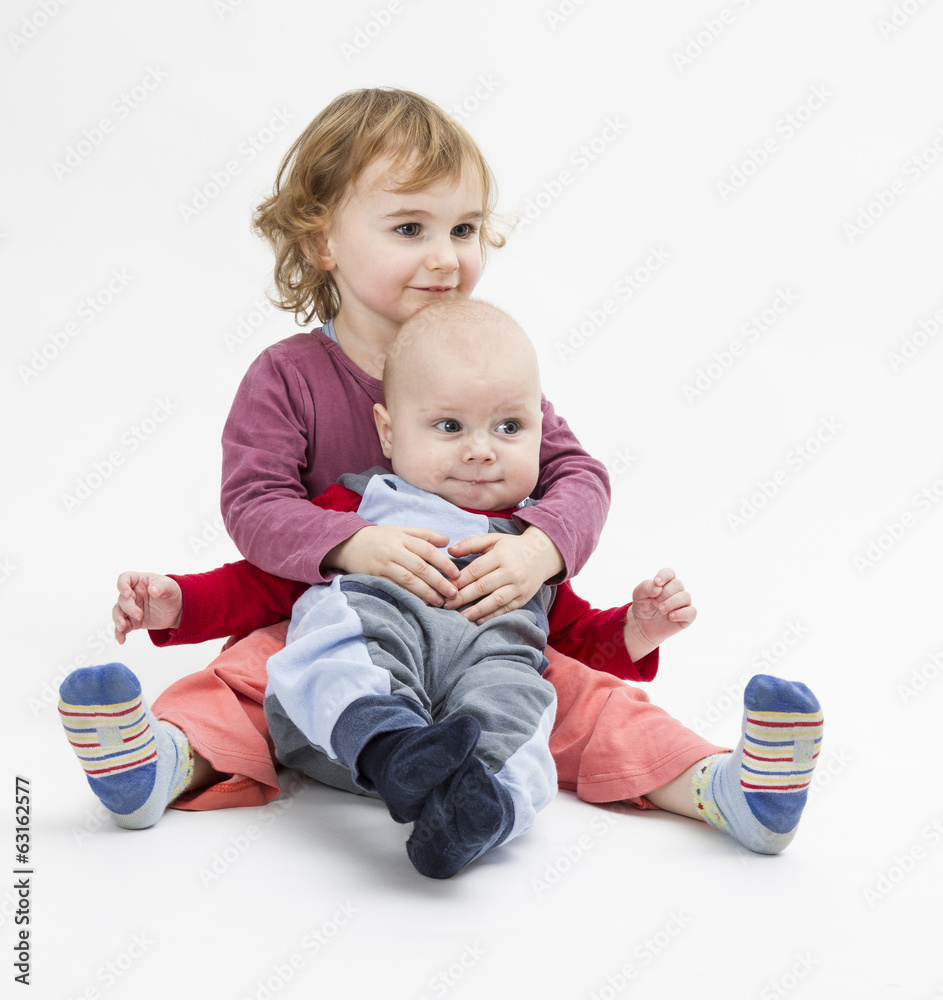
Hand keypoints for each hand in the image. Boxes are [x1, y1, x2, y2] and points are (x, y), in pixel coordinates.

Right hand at [113, 571, 182, 643]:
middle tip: (140, 615)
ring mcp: (131, 608)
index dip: (122, 585)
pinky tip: (121, 639)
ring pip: (118, 612)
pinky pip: (123, 627)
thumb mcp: (171, 587)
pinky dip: (120, 633)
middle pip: (122, 599)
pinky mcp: (133, 621)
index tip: (127, 594)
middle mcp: (132, 594)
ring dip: (118, 620)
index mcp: (140, 581)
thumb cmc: (172, 593)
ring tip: (123, 628)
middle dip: (128, 608)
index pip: (125, 578)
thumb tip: (153, 589)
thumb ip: (162, 587)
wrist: (178, 610)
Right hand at [324, 524, 459, 605]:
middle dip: (438, 581)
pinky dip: (408, 596)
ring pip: (408, 579)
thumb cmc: (379, 537)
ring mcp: (383, 565)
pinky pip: (394, 588)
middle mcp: (394, 550)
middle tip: (453, 593)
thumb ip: (424, 534)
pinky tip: (420, 603)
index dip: (443, 563)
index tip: (456, 575)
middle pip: (420, 567)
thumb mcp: (401, 530)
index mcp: (403, 538)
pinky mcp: (375, 577)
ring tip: (439, 602)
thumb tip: (447, 540)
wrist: (347, 543)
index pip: (428, 550)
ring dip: (425, 592)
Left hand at [447, 526, 564, 623]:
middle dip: (463, 597)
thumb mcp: (494, 539)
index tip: (445, 586)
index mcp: (501, 555)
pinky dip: (492, 616)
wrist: (542, 555)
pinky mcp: (523, 598)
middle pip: (483, 586)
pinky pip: (506, 609)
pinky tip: (478, 621)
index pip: (476, 569)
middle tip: (447, 604)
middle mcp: (511, 571)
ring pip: (495, 600)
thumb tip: (450, 551)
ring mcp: (518, 586)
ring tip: (460, 616)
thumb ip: (471, 543)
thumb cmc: (512, 547)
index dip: (460, 580)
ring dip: (477, 610)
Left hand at [623, 567, 695, 660]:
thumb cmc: (642, 606)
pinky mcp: (687, 616)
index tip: (657, 583)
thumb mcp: (638, 595)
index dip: (664, 576)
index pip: (669, 573)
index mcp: (665, 583)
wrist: (642, 626)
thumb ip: (645, 587)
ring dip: (672, 603)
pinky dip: (682, 613)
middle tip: (654, 603)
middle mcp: (676, 591)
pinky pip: (692, 612)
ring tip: (660, 610)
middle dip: (665, 594)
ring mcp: (683, 603)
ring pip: (685, 596)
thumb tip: (658, 588)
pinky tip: (671, 617)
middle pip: (677, 585)